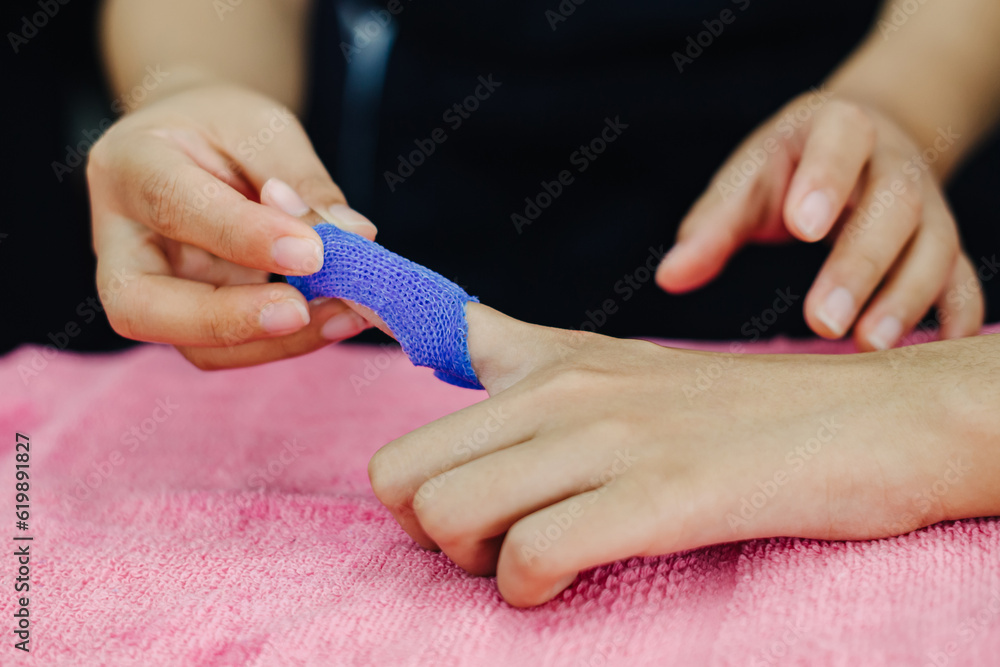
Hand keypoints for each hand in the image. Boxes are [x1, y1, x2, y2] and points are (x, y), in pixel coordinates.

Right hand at [87, 82, 376, 368]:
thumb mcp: (263, 127)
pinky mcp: (190, 320)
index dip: (242, 235)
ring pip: (194, 344)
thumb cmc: (224, 128)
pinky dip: (288, 341)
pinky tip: (338, 318)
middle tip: (300, 311)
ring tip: (346, 314)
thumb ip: (301, 179)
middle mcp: (122, 240)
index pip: (173, 206)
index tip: (312, 250)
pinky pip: (233, 348)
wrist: (198, 144)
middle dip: (226, 320)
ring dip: (275, 341)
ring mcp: (151, 289)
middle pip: (140, 307)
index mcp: (130, 166)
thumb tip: (356, 236)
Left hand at [368, 303, 995, 606]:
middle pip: (402, 476)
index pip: (410, 401)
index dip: (401, 461)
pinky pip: (532, 555)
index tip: (425, 484)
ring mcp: (609, 440)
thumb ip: (518, 352)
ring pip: (449, 514)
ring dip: (474, 564)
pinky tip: (564, 583)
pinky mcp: (661, 496)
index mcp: (545, 364)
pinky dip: (530, 589)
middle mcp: (561, 392)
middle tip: (489, 543)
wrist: (864, 420)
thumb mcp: (609, 361)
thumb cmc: (729, 408)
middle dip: (428, 531)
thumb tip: (442, 339)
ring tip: (531, 561)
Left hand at [656, 91, 983, 349]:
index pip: (841, 141)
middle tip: (823, 322)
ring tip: (869, 346)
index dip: (826, 179)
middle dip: (860, 265)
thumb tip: (669, 277)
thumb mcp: (749, 178)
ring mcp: (928, 205)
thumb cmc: (789, 168)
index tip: (801, 228)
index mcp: (838, 127)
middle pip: (893, 207)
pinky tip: (938, 352)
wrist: (865, 140)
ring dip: (905, 298)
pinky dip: (955, 314)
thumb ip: (713, 225)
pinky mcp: (942, 244)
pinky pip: (961, 278)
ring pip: (934, 246)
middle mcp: (893, 163)